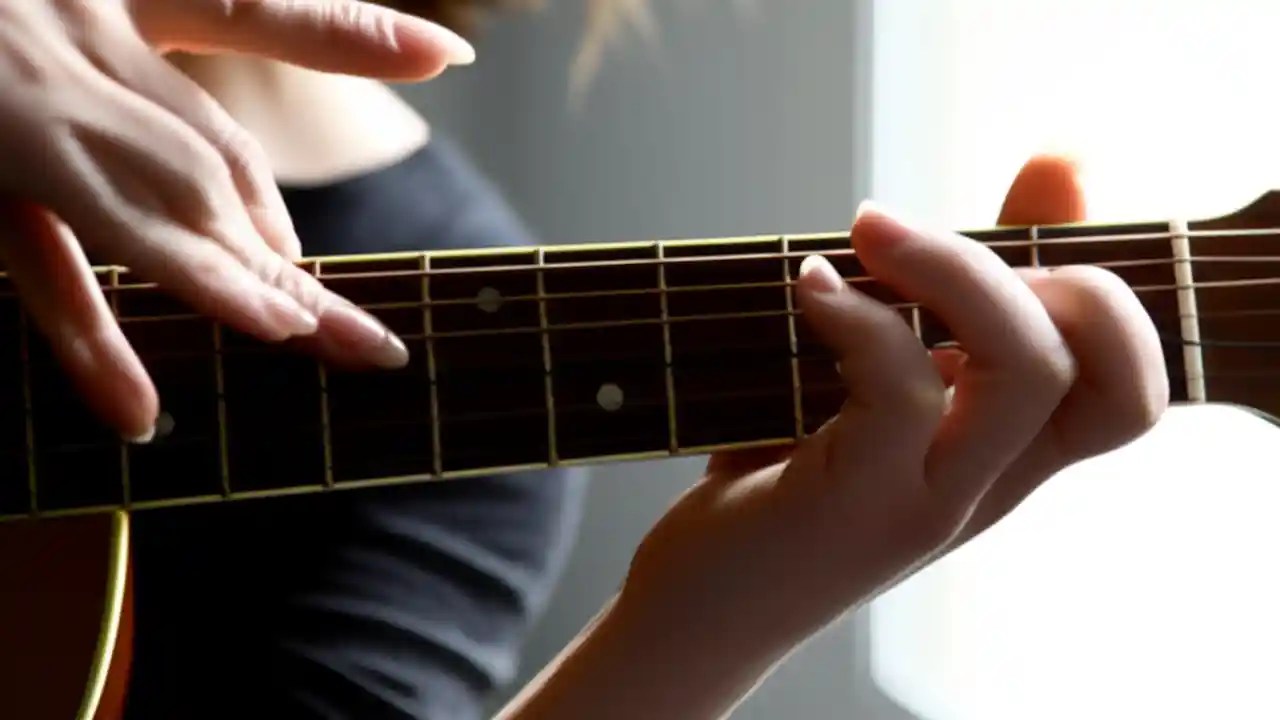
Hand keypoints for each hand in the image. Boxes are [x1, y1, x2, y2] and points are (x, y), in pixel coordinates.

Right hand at [0, 0, 474, 440]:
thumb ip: (246, 8)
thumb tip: (417, 41)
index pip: (244, 3)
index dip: (354, 30)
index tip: (441, 57)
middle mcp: (66, 31)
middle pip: (213, 158)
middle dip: (292, 255)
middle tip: (369, 338)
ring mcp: (15, 102)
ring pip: (152, 210)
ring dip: (235, 289)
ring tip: (312, 349)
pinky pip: (40, 264)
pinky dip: (91, 338)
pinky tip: (137, 410)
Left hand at [610, 156, 1168, 715]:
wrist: (701, 606)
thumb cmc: (782, 478)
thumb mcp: (881, 376)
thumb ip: (955, 289)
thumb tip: (1058, 167)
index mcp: (1006, 454)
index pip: (1132, 391)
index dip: (1111, 300)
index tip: (1020, 240)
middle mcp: (988, 481)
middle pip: (1108, 373)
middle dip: (1052, 269)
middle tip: (932, 240)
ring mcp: (930, 498)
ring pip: (1024, 370)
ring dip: (953, 269)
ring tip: (868, 234)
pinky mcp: (858, 503)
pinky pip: (904, 391)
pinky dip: (859, 314)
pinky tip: (810, 287)